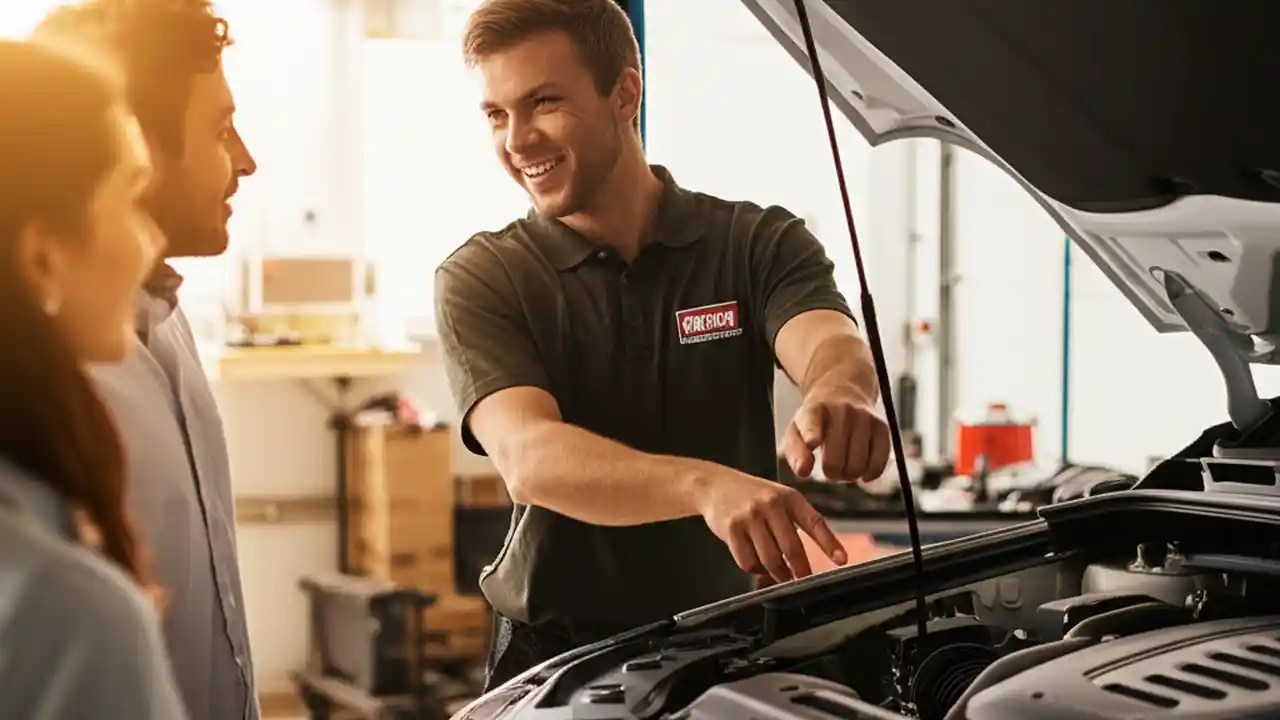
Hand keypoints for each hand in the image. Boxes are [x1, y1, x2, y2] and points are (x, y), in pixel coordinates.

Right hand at [696, 469, 847, 583]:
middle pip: (791, 548)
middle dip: (800, 570)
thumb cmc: (752, 495)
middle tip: (803, 580)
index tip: (841, 560)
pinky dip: (755, 569)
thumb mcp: (778, 497)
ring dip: (778, 573)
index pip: (815, 522)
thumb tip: (807, 557)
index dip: (829, 543)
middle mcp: (771, 504)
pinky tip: (757, 564)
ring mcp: (750, 517)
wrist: (715, 484)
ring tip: (781, 575)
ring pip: (770, 559)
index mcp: (789, 497)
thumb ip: (795, 520)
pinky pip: (748, 561)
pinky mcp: (731, 529)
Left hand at [782, 382, 890, 482]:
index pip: (812, 421)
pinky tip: (862, 472)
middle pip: (836, 459)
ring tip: (844, 467)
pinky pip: (878, 463)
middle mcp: (841, 410)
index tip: (812, 442)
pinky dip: (870, 473)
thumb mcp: (797, 430)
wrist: (843, 391)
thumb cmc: (816, 420)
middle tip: (829, 469)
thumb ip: (796, 452)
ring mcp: (864, 417)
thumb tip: (803, 472)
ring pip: (858, 465)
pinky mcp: (882, 427)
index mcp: (814, 409)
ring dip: (849, 475)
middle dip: (831, 472)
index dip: (812, 433)